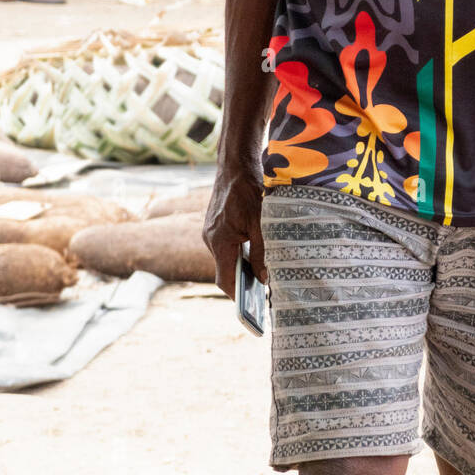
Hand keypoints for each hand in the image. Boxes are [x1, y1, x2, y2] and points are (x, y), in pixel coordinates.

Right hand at [202, 166, 265, 300]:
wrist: (234, 165)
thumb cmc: (248, 190)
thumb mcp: (261, 222)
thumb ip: (261, 251)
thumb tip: (264, 278)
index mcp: (220, 242)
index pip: (224, 280)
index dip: (237, 296)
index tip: (250, 309)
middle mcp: (211, 239)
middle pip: (225, 270)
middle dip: (242, 284)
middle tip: (262, 296)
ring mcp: (210, 231)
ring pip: (226, 257)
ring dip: (241, 267)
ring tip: (262, 276)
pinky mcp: (215, 224)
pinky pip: (225, 245)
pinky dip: (238, 253)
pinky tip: (255, 254)